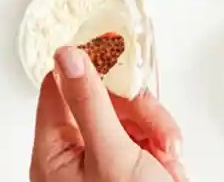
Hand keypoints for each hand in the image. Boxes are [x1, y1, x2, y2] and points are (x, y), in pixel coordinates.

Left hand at [32, 47, 186, 181]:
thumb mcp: (111, 155)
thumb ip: (90, 103)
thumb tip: (68, 56)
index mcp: (53, 153)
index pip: (60, 87)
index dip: (88, 68)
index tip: (116, 53)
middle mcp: (73, 157)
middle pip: (102, 102)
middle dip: (138, 111)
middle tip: (158, 130)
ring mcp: (102, 165)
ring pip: (130, 120)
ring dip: (156, 133)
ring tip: (169, 159)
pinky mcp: (129, 173)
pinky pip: (146, 142)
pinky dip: (163, 152)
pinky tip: (171, 173)